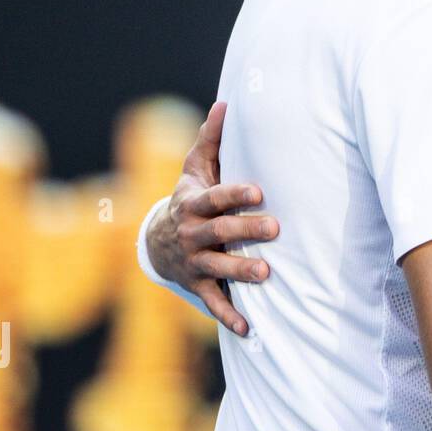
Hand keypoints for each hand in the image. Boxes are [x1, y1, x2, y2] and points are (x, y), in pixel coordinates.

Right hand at [145, 101, 279, 335]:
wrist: (156, 242)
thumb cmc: (189, 198)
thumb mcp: (194, 169)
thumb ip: (212, 140)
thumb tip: (227, 103)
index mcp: (193, 203)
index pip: (214, 198)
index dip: (234, 194)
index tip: (258, 191)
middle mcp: (192, 233)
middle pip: (220, 231)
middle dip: (246, 230)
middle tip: (275, 228)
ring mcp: (194, 261)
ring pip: (217, 266)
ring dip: (240, 271)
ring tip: (266, 274)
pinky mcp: (197, 285)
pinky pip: (213, 301)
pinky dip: (229, 315)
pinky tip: (249, 327)